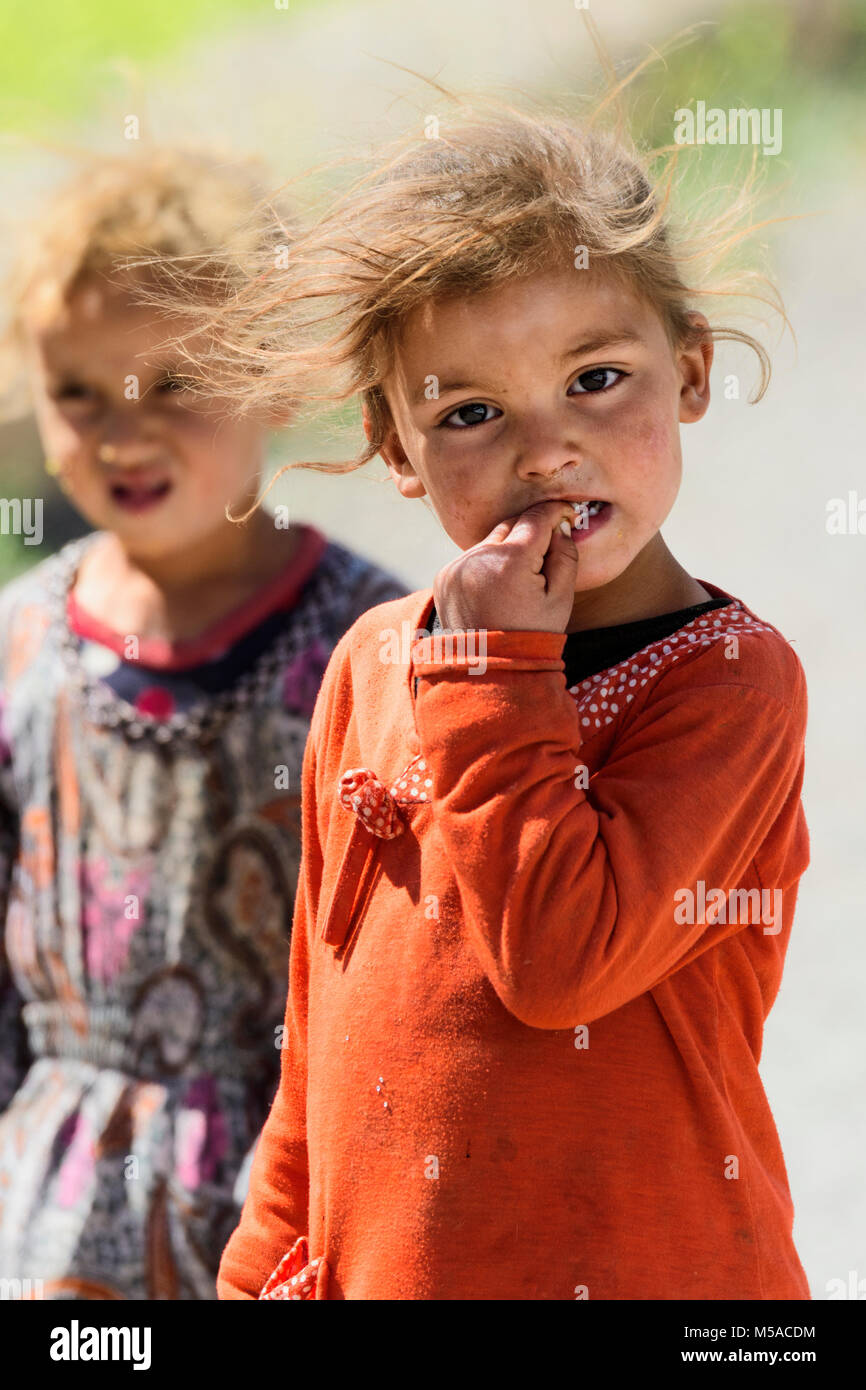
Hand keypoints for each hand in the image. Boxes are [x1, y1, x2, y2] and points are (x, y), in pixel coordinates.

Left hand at [433, 500, 578, 633]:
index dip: (555, 512)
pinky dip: (486, 565)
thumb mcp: (561, 599)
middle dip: (530, 533)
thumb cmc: (532, 635)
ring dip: (507, 550)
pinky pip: (472, 558)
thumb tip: (560, 527)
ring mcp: (457, 566)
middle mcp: (479, 557)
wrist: (490, 669)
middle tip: (545, 552)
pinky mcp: (444, 577)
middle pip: (511, 525)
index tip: (566, 513)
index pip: (536, 518)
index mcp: (511, 561)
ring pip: (490, 541)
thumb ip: (565, 556)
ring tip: (517, 581)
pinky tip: (496, 589)